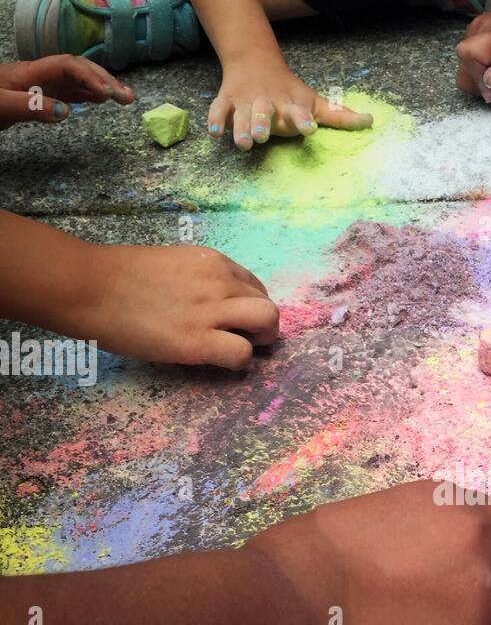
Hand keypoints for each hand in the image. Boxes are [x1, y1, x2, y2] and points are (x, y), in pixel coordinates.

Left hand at [0, 55, 132, 128]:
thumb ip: (30, 107)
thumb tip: (65, 112)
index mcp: (29, 74)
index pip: (68, 66)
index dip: (90, 77)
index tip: (108, 95)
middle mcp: (37, 76)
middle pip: (77, 69)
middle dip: (104, 79)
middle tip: (128, 99)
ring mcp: (37, 86)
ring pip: (75, 80)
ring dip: (100, 86)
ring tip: (123, 98)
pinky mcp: (35, 97)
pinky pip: (66, 93)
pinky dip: (85, 96)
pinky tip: (97, 101)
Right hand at [79, 244, 278, 368]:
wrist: (89, 286)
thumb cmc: (115, 275)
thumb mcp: (168, 264)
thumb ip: (194, 279)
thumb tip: (204, 301)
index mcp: (211, 261)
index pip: (253, 284)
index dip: (249, 305)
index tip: (236, 319)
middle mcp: (218, 282)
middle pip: (267, 304)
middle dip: (263, 325)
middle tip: (245, 339)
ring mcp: (210, 311)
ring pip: (268, 323)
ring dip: (261, 341)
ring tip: (240, 349)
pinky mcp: (197, 342)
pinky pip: (242, 354)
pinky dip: (239, 362)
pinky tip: (220, 362)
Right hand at [208, 53, 372, 149]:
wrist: (255, 61)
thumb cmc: (289, 91)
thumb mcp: (313, 100)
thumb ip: (338, 115)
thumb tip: (371, 121)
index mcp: (290, 105)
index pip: (298, 112)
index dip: (303, 120)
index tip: (309, 128)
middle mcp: (268, 103)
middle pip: (264, 113)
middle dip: (262, 123)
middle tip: (262, 136)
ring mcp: (246, 101)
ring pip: (241, 114)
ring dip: (241, 128)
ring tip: (242, 143)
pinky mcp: (227, 100)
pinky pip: (218, 110)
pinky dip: (215, 119)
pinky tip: (215, 132)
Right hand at [248, 480, 490, 624]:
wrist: (292, 605)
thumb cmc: (306, 556)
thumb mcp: (374, 515)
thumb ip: (420, 531)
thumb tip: (425, 555)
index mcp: (449, 500)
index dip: (489, 547)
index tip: (466, 565)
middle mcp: (478, 538)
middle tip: (462, 600)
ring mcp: (481, 592)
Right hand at [456, 0, 490, 99]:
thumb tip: (490, 80)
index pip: (468, 55)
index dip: (479, 79)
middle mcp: (482, 26)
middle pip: (463, 64)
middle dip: (480, 82)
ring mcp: (477, 26)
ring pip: (465, 63)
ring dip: (482, 76)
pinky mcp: (476, 30)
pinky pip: (470, 58)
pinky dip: (483, 67)